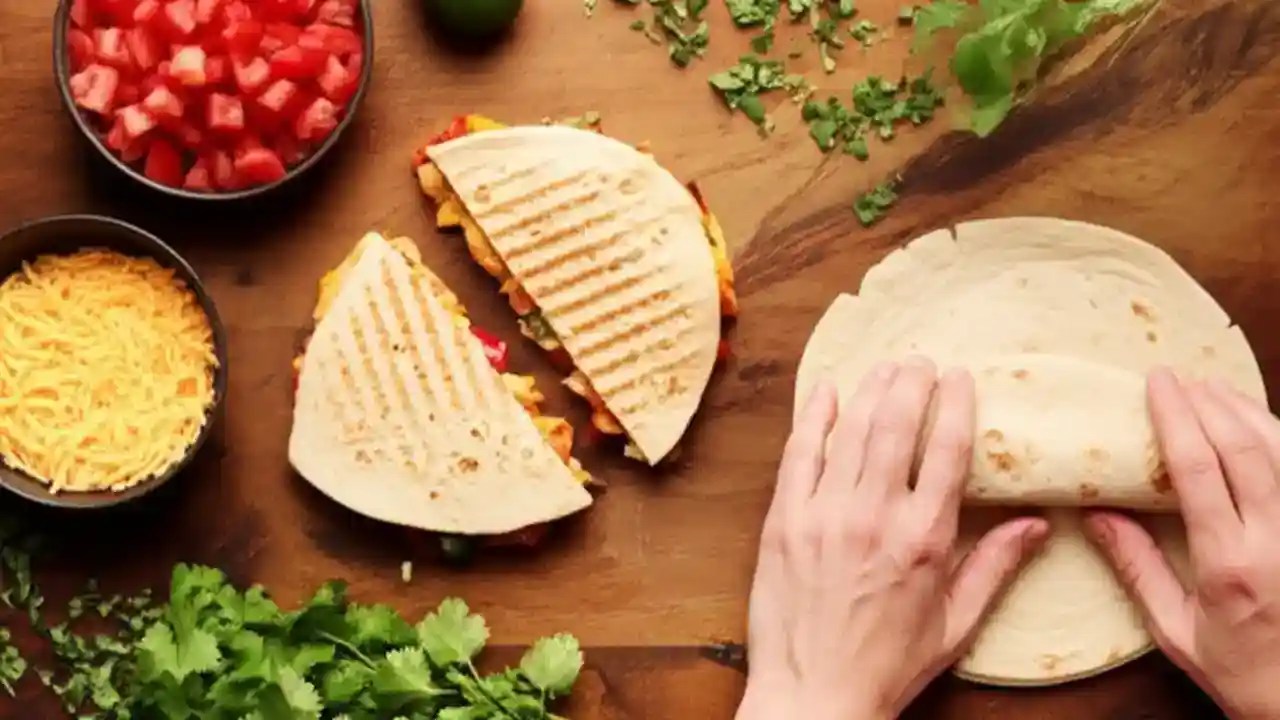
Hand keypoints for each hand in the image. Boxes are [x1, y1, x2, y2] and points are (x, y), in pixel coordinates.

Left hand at [738, 359, 1048, 719]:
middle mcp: (876, 516)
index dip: (955, 404)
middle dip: (911, 382)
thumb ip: (996, 566)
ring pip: (850, 431)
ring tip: (883, 367)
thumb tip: (1037, 524)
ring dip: (869, 390)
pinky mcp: (783, 521)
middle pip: (897, 425)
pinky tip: (825, 392)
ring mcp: (824, 515)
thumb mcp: (956, 624)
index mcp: (925, 539)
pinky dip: (813, 418)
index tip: (959, 376)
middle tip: (919, 361)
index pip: (949, 450)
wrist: (815, 697)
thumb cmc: (888, 665)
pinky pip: (798, 454)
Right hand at [1086, 369, 1279, 719]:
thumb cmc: (1242, 672)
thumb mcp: (1175, 630)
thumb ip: (1138, 568)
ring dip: (1247, 411)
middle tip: (1180, 377)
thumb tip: (1097, 515)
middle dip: (1209, 403)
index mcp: (1230, 563)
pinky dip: (1279, 437)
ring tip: (1215, 389)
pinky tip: (1258, 424)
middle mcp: (1277, 539)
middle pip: (1244, 447)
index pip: (1198, 469)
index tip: (1157, 383)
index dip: (1176, 417)